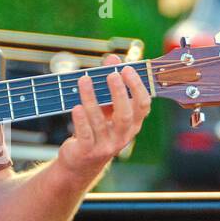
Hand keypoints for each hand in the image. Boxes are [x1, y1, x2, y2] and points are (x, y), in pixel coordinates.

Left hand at [57, 53, 151, 181]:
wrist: (82, 163)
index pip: (143, 105)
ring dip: (92, 98)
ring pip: (100, 121)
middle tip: (112, 74)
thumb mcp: (106, 109)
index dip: (136, 87)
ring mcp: (105, 146)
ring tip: (84, 80)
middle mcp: (122, 136)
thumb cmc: (97, 130)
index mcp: (132, 125)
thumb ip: (110, 84)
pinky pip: (86, 134)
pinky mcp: (88, 151)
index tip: (126, 68)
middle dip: (119, 93)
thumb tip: (112, 58)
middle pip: (125, 115)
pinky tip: (76, 106)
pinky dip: (81, 120)